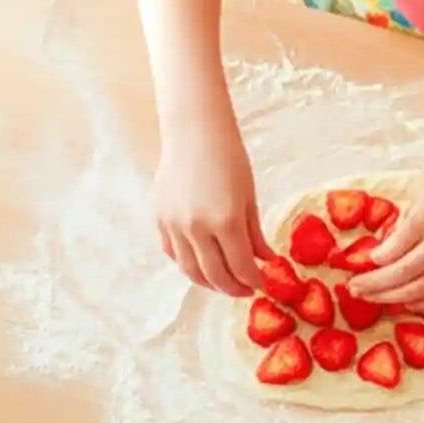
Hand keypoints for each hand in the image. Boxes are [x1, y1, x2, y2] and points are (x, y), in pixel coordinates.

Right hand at [152, 118, 273, 295]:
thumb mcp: (249, 197)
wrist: (194, 132)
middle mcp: (196, 227)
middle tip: (245, 290)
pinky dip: (188, 264)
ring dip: (209, 282)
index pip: (240, 266)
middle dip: (232, 288)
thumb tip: (264, 260)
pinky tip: (202, 263)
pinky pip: (173, 253)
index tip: (261, 284)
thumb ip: (254, 233)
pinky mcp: (159, 219)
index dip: (252, 280)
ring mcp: (174, 225)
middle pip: (215, 275)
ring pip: (190, 270)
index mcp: (225, 221)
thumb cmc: (230, 158)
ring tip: (224, 282)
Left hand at [349, 166, 423, 311]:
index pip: (392, 250)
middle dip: (374, 285)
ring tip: (371, 299)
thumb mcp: (420, 195)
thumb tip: (383, 251)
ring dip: (391, 297)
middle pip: (402, 274)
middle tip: (354, 289)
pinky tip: (406, 303)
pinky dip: (423, 303)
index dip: (373, 262)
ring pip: (420, 290)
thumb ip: (403, 224)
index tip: (363, 264)